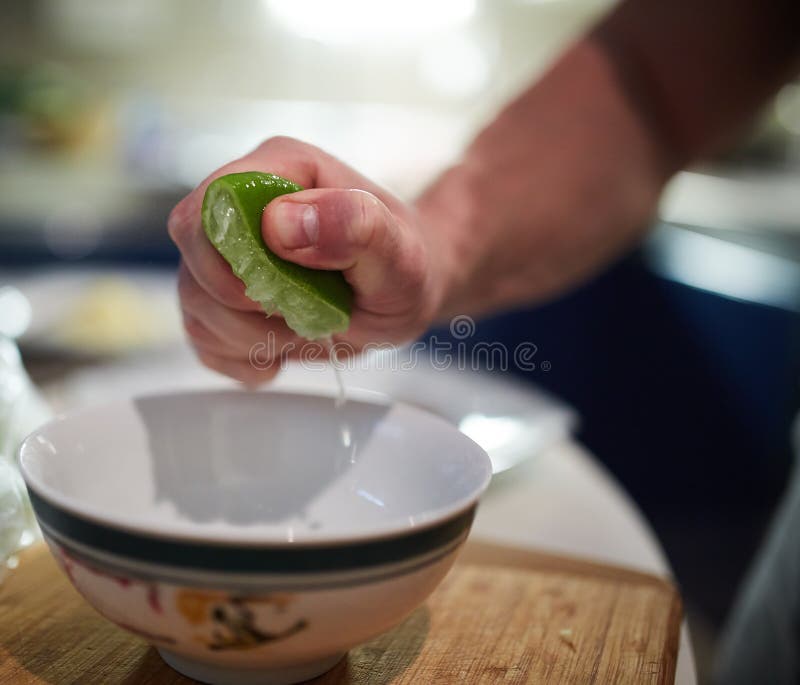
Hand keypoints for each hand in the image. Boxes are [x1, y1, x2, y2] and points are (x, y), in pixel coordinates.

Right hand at [168, 137, 447, 385]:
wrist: (403, 295)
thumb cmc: (406, 265)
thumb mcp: (399, 251)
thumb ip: (352, 226)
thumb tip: (279, 222)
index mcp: (279, 171)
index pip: (209, 203)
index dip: (227, 257)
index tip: (276, 293)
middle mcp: (244, 207)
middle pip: (193, 257)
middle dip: (242, 306)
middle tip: (300, 316)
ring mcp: (229, 254)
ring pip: (194, 303)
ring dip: (248, 336)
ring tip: (303, 328)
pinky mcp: (224, 299)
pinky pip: (204, 338)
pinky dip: (243, 357)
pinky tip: (284, 347)